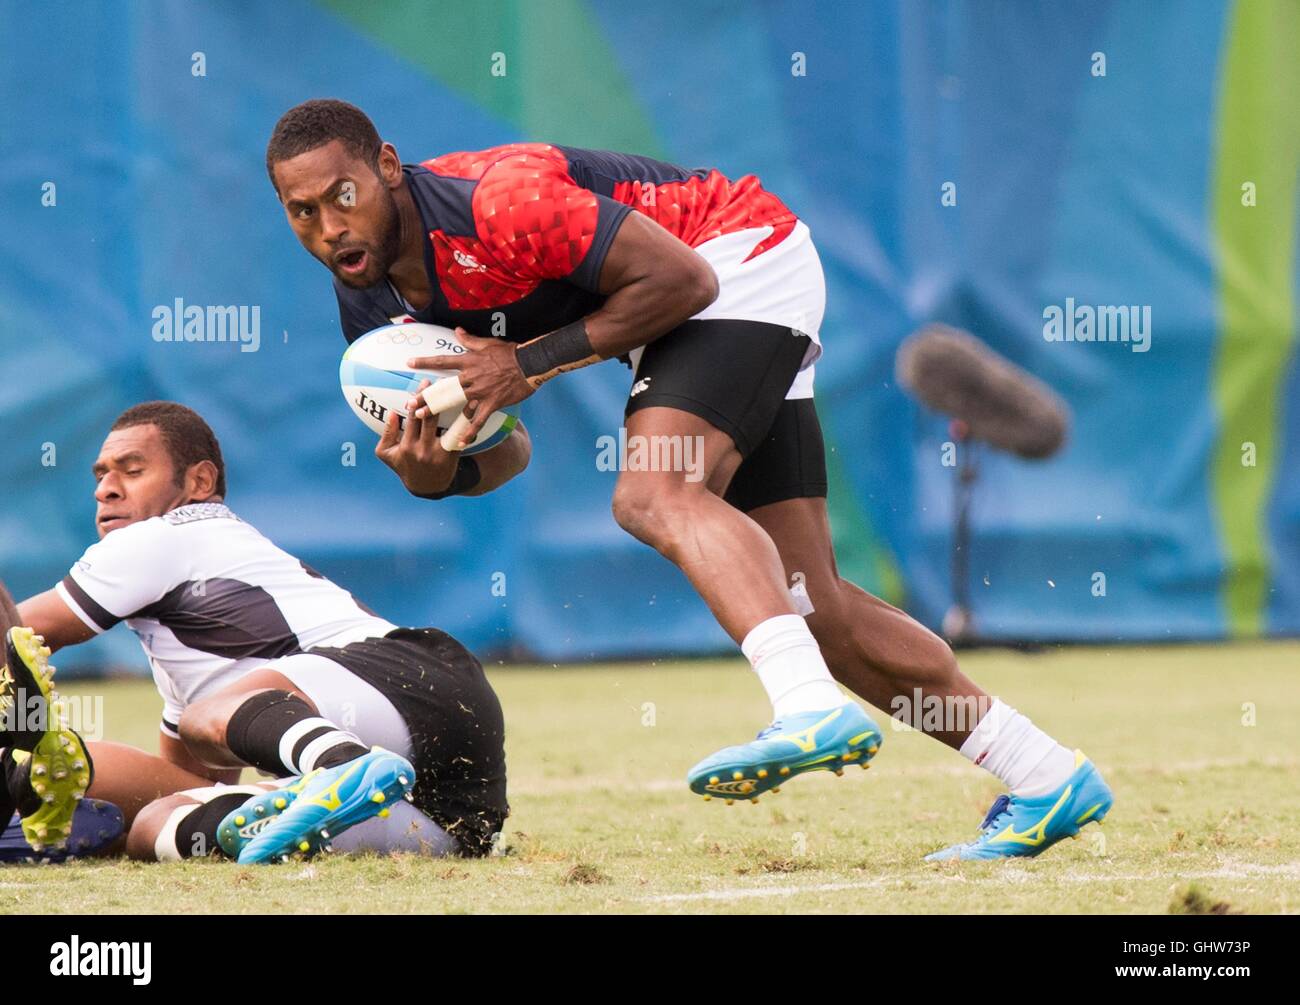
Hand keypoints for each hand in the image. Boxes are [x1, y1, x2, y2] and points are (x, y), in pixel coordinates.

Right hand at [375, 382, 459, 495]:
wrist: (425, 486)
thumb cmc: (404, 465)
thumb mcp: (386, 454)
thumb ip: (386, 433)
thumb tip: (392, 412)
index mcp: (406, 446)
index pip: (412, 418)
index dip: (417, 400)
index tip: (423, 384)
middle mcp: (423, 449)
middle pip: (429, 419)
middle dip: (434, 399)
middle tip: (441, 382)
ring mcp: (438, 453)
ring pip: (448, 428)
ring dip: (458, 412)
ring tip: (467, 395)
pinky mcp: (452, 456)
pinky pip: (459, 438)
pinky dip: (467, 425)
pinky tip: (474, 412)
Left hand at [408, 328, 534, 447]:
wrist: (530, 363)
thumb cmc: (510, 352)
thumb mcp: (488, 343)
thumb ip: (470, 340)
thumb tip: (457, 331)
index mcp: (469, 361)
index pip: (443, 361)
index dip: (425, 362)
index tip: (409, 363)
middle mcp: (471, 377)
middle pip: (444, 388)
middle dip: (426, 397)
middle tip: (410, 404)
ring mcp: (481, 392)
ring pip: (456, 404)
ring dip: (438, 412)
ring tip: (422, 419)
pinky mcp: (492, 403)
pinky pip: (478, 420)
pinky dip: (470, 431)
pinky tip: (461, 442)